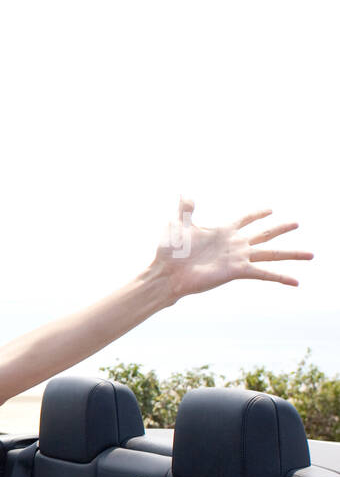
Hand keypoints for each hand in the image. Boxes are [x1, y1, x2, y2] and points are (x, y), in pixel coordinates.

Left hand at [154, 197, 309, 301]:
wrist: (166, 273)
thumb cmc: (170, 251)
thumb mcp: (179, 225)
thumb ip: (185, 210)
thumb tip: (185, 194)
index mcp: (223, 232)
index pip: (244, 219)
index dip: (256, 214)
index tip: (270, 209)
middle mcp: (234, 245)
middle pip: (264, 234)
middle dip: (280, 228)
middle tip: (297, 223)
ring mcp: (237, 258)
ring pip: (271, 254)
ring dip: (291, 254)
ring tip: (311, 254)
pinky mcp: (237, 271)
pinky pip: (264, 274)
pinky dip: (281, 277)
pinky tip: (297, 281)